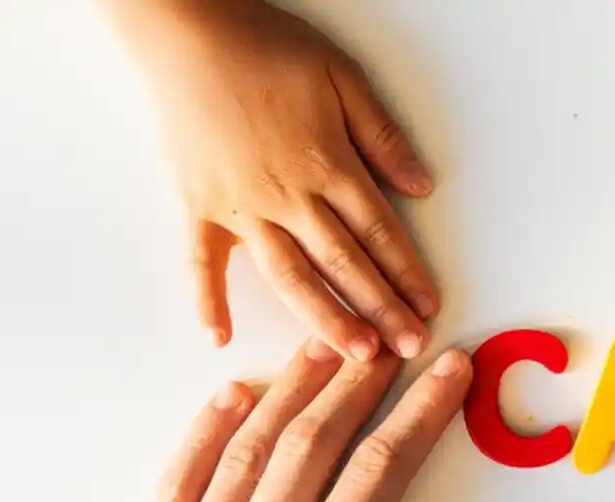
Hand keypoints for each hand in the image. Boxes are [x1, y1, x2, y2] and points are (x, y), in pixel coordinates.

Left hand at [90, 342, 503, 501]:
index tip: (445, 377)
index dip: (419, 416)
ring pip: (248, 451)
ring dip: (290, 391)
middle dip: (359, 385)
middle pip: (314, 446)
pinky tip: (229, 397)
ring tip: (324, 350)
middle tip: (389, 344)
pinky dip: (204, 433)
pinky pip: (175, 484)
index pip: (378, 477)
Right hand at [104, 0, 437, 358]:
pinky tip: (218, 338)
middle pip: (344, 263)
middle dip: (381, 308)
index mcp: (327, 164)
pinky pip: (200, 262)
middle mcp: (286, 195)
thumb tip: (421, 186)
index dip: (407, 272)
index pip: (379, 231)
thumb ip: (381, 137)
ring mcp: (239, 206)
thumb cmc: (265, 47)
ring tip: (351, 355)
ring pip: (288, 275)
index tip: (428, 307)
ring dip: (323, 317)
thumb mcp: (342, 78)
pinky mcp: (196, 205)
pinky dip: (207, 300)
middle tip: (407, 348)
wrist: (186, 31)